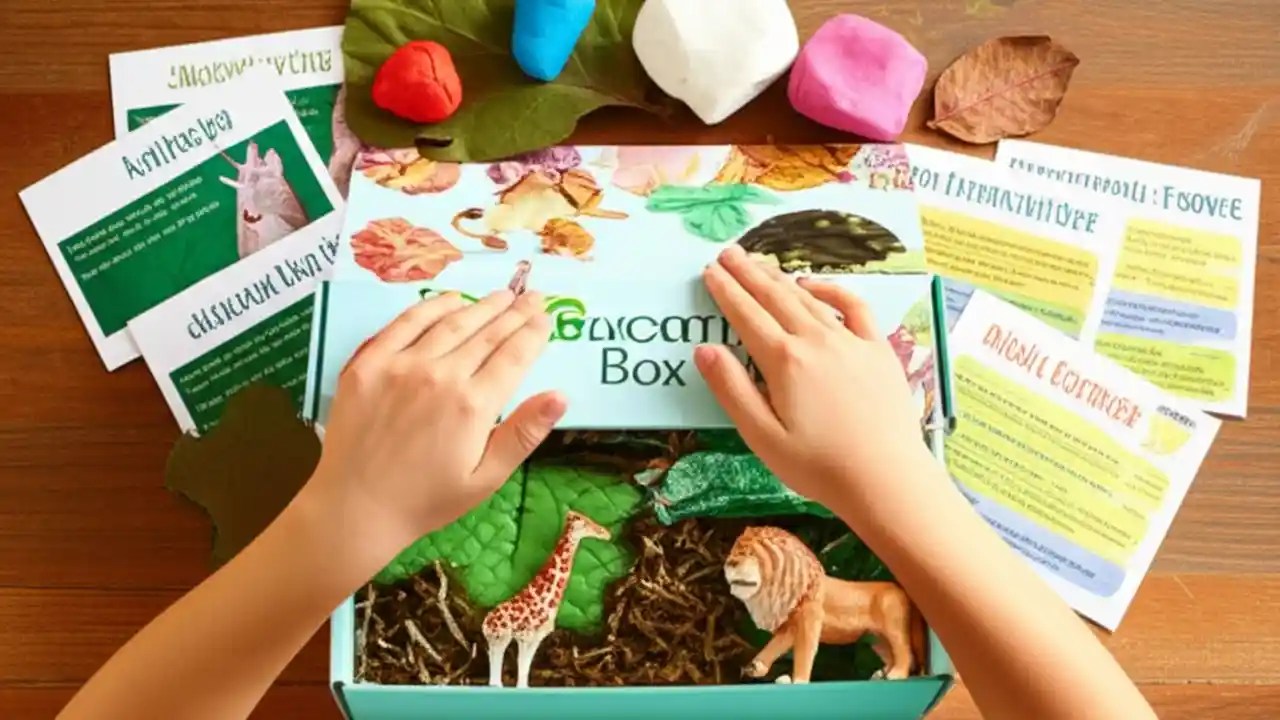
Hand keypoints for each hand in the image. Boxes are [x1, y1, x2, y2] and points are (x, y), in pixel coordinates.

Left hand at [305, 290, 565, 561]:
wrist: (355, 508)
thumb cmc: (427, 501)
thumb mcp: (486, 479)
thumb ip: (524, 434)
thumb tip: (561, 396)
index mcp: (473, 405)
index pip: (514, 356)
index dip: (534, 333)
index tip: (547, 317)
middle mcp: (440, 375)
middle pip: (488, 333)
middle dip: (515, 313)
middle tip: (534, 297)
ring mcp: (402, 364)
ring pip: (451, 323)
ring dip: (481, 306)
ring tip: (502, 296)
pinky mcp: (369, 362)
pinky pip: (406, 323)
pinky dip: (433, 307)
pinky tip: (452, 299)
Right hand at [696, 246, 933, 516]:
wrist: (887, 480)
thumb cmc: (819, 467)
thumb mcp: (762, 437)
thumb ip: (732, 389)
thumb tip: (704, 349)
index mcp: (784, 362)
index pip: (746, 316)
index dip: (725, 291)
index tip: (709, 271)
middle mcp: (816, 341)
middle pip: (775, 297)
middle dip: (748, 273)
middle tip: (728, 253)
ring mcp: (850, 342)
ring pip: (808, 298)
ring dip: (781, 277)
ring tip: (760, 263)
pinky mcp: (877, 350)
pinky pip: (853, 307)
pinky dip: (831, 290)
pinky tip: (814, 284)